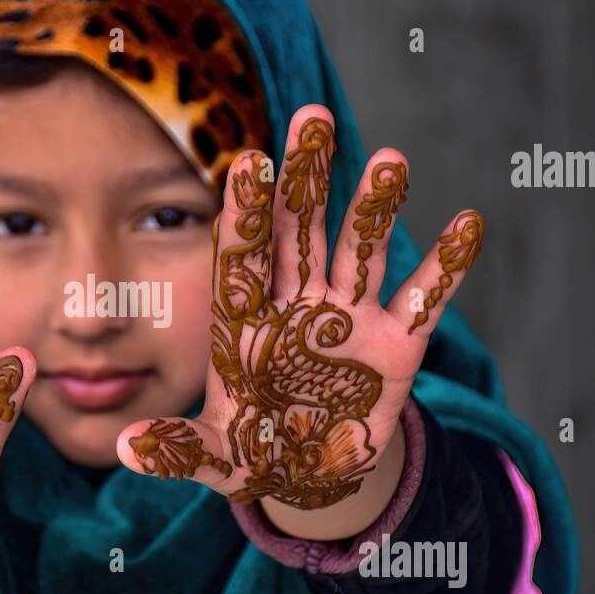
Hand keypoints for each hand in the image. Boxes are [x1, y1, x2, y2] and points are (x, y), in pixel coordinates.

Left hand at [117, 104, 482, 523]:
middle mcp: (296, 306)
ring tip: (393, 158)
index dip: (247, 214)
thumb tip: (125, 447)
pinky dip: (446, 266)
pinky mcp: (395, 346)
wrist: (314, 475)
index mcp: (246, 323)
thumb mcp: (218, 458)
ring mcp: (348, 320)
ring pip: (360, 251)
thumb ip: (179, 449)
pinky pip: (424, 299)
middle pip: (299, 232)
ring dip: (376, 209)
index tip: (248, 162)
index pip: (242, 258)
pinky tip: (469, 224)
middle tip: (312, 118)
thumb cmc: (256, 454)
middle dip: (307, 179)